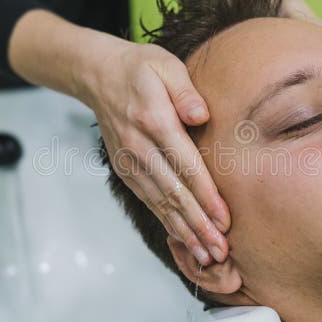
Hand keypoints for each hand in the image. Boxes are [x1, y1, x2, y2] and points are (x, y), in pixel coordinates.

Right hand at [78, 40, 229, 265]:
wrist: (97, 75)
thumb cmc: (140, 68)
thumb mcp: (166, 65)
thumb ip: (185, 90)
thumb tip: (201, 115)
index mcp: (154, 121)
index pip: (186, 165)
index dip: (206, 195)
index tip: (224, 220)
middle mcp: (139, 147)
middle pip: (174, 193)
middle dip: (198, 225)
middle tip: (220, 252)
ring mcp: (129, 161)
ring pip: (161, 203)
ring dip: (184, 231)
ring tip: (206, 256)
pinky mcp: (125, 170)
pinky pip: (149, 200)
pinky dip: (167, 223)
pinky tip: (184, 239)